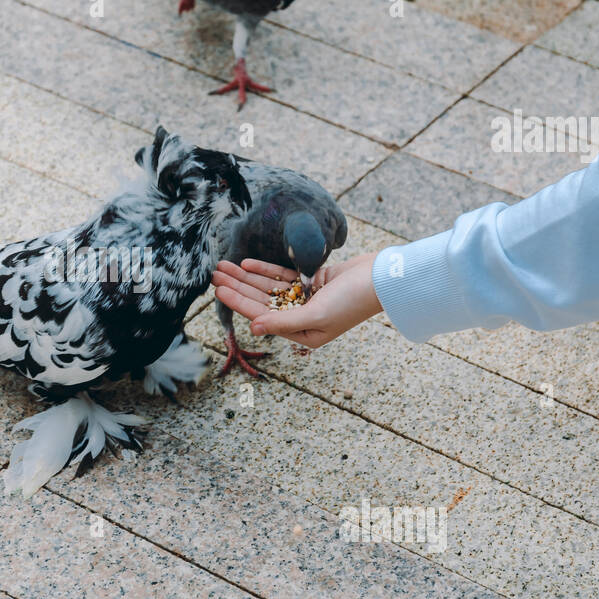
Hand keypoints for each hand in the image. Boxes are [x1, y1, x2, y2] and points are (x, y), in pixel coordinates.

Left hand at [212, 252, 382, 349]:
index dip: (238, 302)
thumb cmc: (352, 301)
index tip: (219, 290)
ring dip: (247, 277)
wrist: (383, 278)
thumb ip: (283, 323)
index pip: (262, 316)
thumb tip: (253, 328)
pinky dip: (265, 270)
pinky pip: (283, 277)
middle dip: (238, 287)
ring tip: (224, 266)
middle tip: (214, 274)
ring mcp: (307, 299)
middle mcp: (303, 318)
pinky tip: (246, 263)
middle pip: (261, 301)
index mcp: (303, 334)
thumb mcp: (316, 315)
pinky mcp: (313, 281)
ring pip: (269, 287)